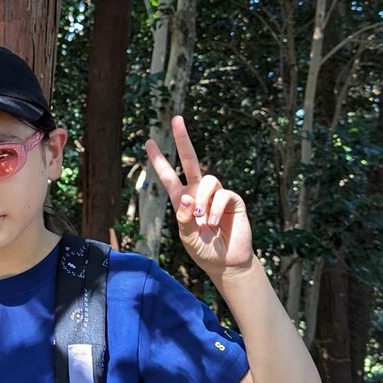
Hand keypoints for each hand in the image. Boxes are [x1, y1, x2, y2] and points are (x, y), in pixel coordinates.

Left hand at [144, 117, 253, 275]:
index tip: (148, 141)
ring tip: (203, 220)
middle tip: (176, 119)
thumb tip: (187, 198)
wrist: (226, 263)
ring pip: (209, 179)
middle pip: (190, 160)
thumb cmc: (203, 250)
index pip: (168, 175)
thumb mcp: (186, 237)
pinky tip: (214, 223)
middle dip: (183, 139)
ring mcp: (216, 195)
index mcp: (182, 199)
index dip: (159, 159)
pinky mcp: (233, 200)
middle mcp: (198, 192)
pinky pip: (223, 194)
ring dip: (204, 200)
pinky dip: (216, 209)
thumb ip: (183, 219)